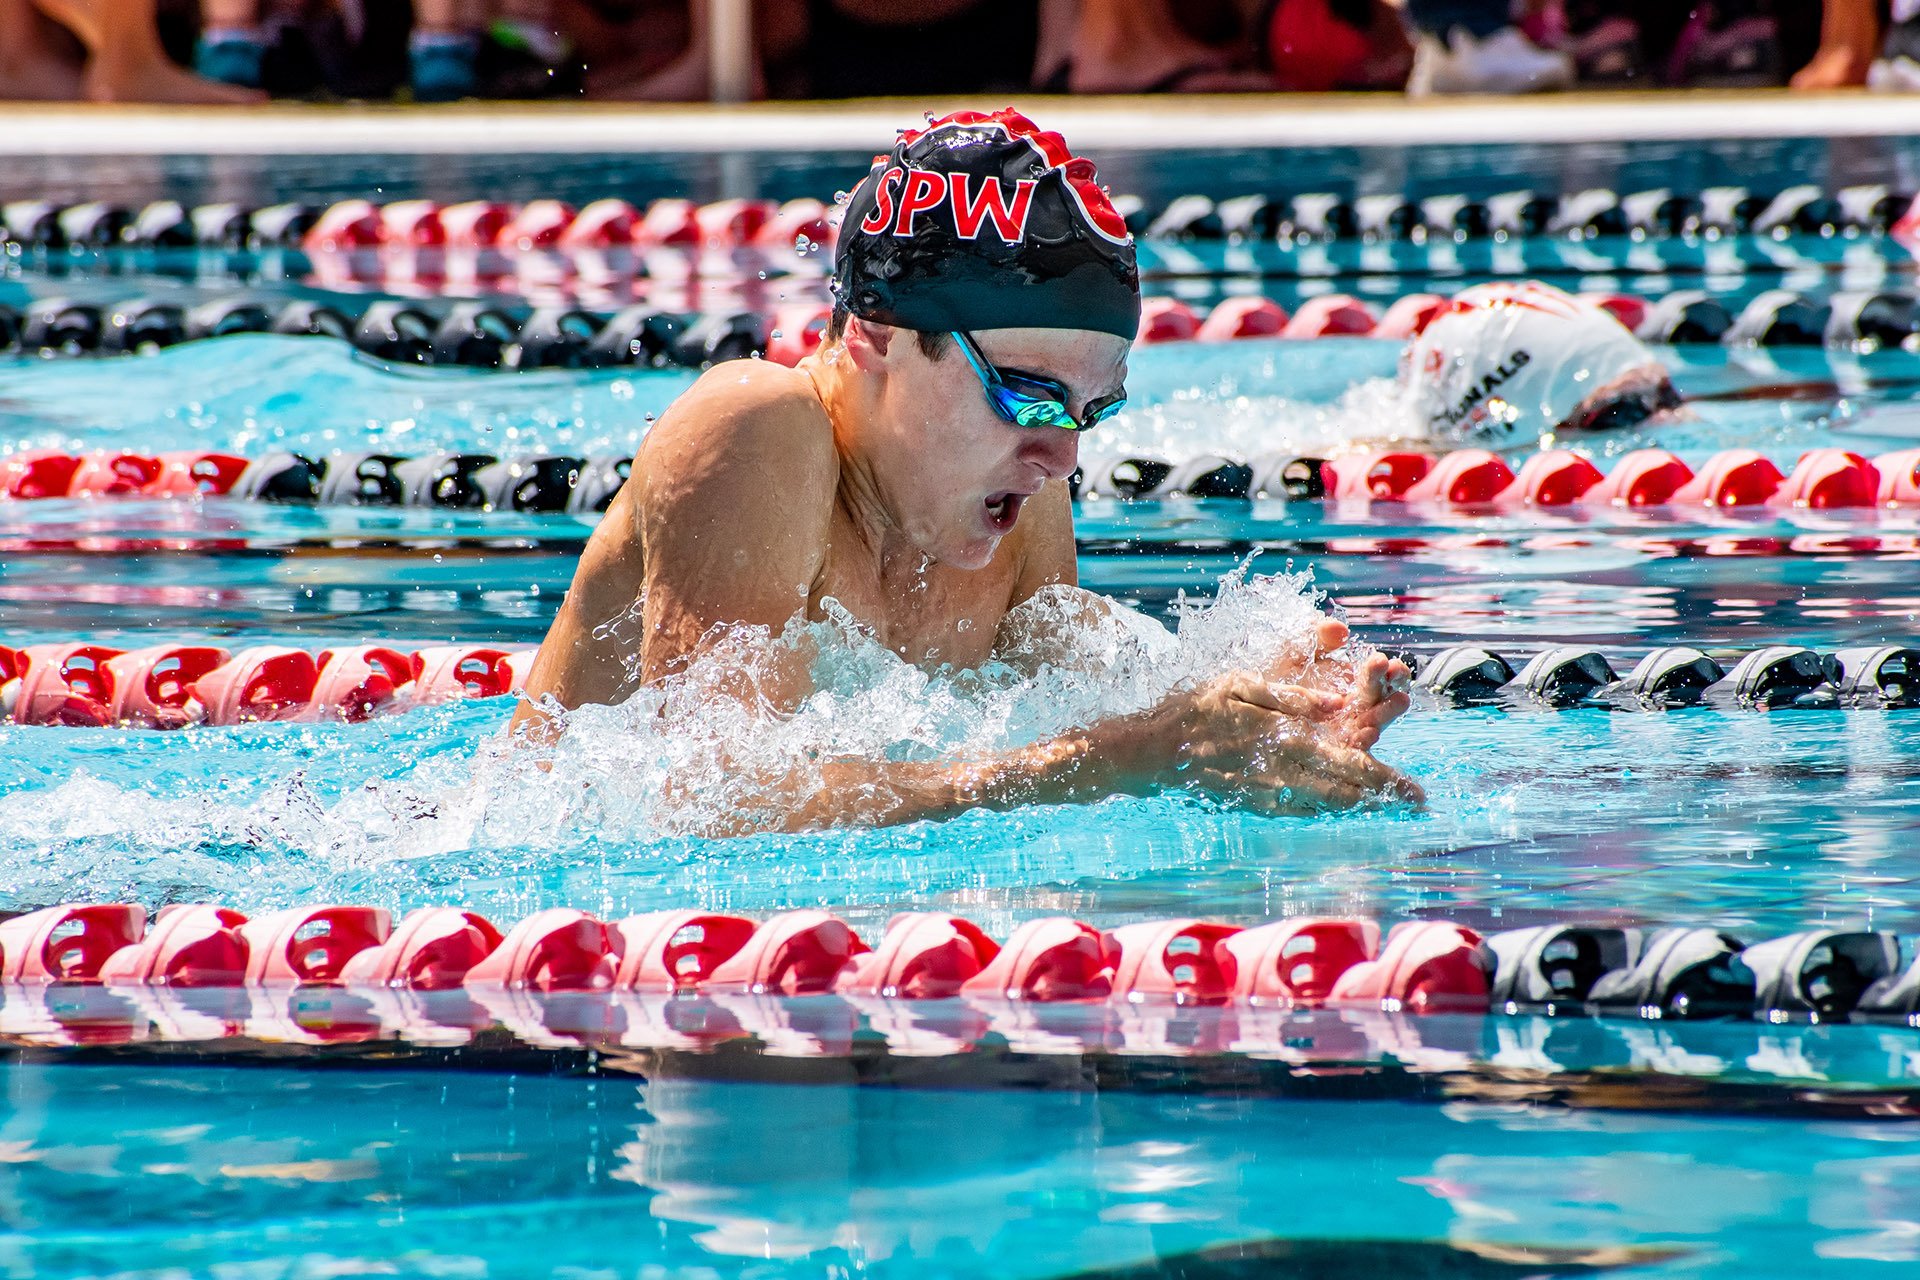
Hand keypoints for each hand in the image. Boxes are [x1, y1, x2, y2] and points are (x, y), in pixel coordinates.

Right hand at [1091, 670, 1423, 814]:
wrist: (1151, 753)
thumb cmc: (1196, 710)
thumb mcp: (1241, 686)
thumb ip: (1290, 697)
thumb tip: (1335, 705)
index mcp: (1286, 743)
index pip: (1350, 766)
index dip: (1386, 782)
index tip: (1418, 796)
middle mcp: (1283, 777)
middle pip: (1345, 794)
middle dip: (1383, 798)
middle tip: (1418, 804)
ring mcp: (1268, 796)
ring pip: (1325, 806)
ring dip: (1359, 805)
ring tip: (1388, 804)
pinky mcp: (1254, 803)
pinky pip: (1299, 810)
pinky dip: (1326, 809)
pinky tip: (1340, 806)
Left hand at [1264, 617, 1412, 751]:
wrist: (1240, 700)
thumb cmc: (1270, 673)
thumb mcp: (1292, 649)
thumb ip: (1315, 638)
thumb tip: (1340, 630)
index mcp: (1348, 683)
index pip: (1376, 677)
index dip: (1387, 670)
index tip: (1389, 661)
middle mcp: (1350, 709)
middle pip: (1378, 700)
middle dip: (1390, 687)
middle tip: (1397, 673)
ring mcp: (1341, 732)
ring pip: (1371, 724)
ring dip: (1385, 713)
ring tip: (1399, 701)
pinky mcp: (1327, 752)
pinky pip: (1349, 750)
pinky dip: (1361, 742)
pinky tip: (1369, 733)